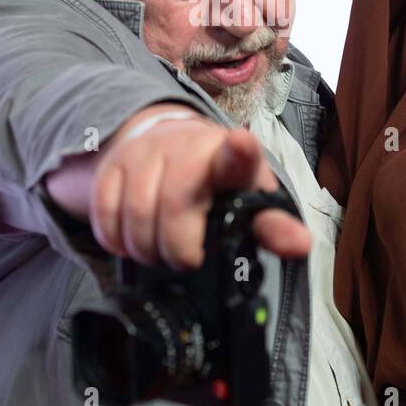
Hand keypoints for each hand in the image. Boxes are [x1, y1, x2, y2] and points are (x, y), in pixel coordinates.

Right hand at [89, 115, 310, 270]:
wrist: (169, 145)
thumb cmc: (217, 183)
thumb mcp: (249, 201)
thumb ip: (272, 226)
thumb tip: (301, 247)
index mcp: (231, 160)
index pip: (237, 155)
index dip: (240, 153)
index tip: (242, 145)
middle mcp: (187, 146)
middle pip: (175, 206)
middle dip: (177, 249)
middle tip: (185, 260)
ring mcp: (146, 152)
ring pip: (137, 213)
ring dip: (146, 249)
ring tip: (158, 252)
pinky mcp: (113, 163)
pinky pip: (105, 212)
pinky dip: (115, 239)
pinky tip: (129, 242)